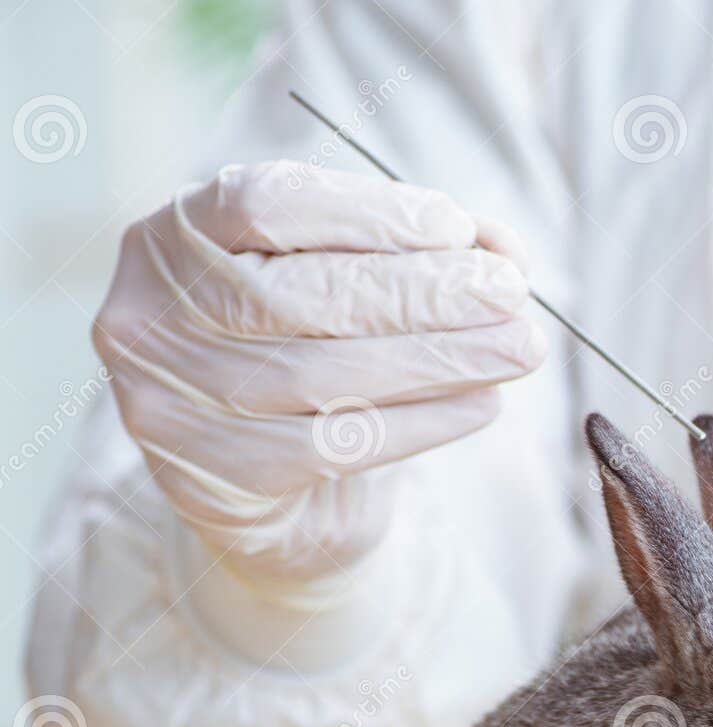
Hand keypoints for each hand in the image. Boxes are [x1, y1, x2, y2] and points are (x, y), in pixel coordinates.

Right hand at [92, 162, 542, 596]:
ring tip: (520, 347)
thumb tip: (504, 248)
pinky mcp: (214, 480)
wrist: (277, 498)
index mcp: (175, 238)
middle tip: (512, 293)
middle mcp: (154, 315)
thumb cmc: (314, 358)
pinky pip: (339, 444)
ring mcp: (171, 402)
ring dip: (442, 358)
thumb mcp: (349, 288)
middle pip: (303, 295)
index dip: (366, 212)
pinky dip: (426, 420)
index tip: (457, 228)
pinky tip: (484, 403)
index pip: (264, 204)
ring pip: (326, 373)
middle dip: (424, 291)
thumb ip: (418, 254)